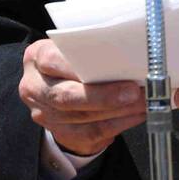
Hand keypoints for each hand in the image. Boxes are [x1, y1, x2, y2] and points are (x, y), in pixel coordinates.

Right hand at [19, 38, 143, 157]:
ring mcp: (44, 112)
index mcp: (36, 57)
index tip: (111, 66)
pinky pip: (91, 132)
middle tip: (134, 92)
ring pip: (82, 117)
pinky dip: (118, 124)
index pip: (52, 60)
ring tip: (143, 102)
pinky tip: (136, 115)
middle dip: (104, 96)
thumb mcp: (72, 47)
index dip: (80, 66)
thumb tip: (128, 52)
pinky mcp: (59, 131)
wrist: (57, 85)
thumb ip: (90, 48)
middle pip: (66, 96)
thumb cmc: (71, 59)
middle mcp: (35, 86)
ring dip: (118, 111)